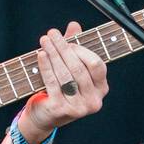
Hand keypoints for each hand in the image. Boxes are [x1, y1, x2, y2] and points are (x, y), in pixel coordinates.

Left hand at [20, 21, 108, 142]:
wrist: (44, 118)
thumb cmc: (61, 90)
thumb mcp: (70, 69)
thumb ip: (75, 48)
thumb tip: (74, 25)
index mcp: (101, 89)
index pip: (96, 65)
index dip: (81, 50)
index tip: (67, 39)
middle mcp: (93, 100)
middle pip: (79, 68)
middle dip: (64, 48)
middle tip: (52, 33)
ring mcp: (78, 108)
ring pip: (65, 75)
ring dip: (53, 54)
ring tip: (45, 40)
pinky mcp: (60, 110)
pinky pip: (52, 83)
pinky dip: (46, 67)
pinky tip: (41, 55)